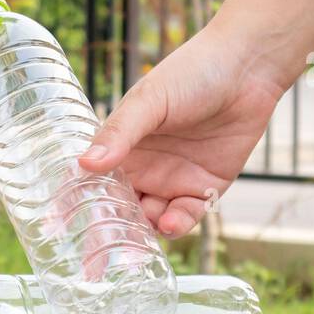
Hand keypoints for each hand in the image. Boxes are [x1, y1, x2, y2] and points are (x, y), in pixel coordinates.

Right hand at [77, 24, 290, 238]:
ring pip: (152, 218)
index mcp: (123, 145)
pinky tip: (169, 223)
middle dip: (113, 227)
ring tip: (141, 233)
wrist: (247, 67)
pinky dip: (177, 224)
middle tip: (102, 246)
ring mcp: (175, 178)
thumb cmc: (192, 73)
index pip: (96, 181)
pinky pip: (187, 216)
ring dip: (145, 230)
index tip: (65, 222)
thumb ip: (119, 134)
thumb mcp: (148, 102)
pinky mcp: (206, 187)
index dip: (82, 201)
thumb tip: (85, 164)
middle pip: (122, 207)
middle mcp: (145, 166)